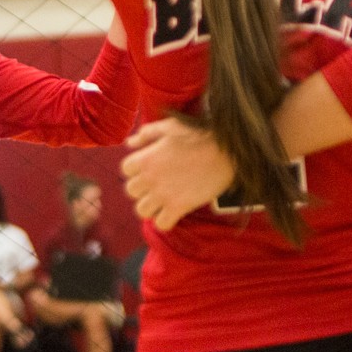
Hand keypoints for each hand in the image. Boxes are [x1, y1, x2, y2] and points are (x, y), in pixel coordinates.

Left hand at [121, 118, 235, 228]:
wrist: (227, 150)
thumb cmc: (198, 134)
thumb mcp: (169, 126)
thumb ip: (146, 134)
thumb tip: (130, 144)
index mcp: (146, 158)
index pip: (125, 169)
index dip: (135, 168)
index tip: (146, 168)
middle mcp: (150, 178)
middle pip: (130, 191)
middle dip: (140, 188)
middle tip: (154, 184)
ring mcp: (164, 194)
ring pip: (142, 210)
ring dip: (149, 206)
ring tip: (160, 200)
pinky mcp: (180, 207)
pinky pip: (162, 224)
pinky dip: (164, 221)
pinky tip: (172, 212)